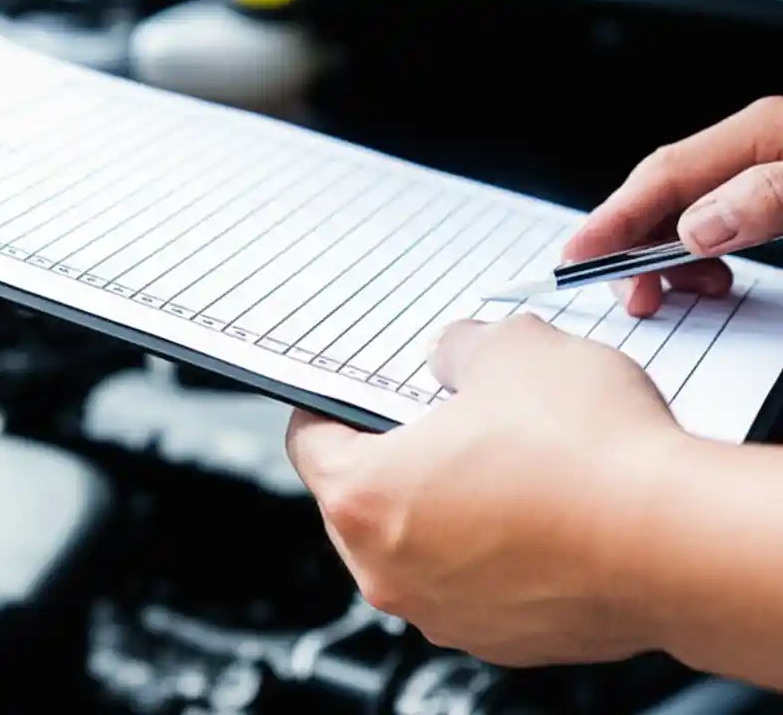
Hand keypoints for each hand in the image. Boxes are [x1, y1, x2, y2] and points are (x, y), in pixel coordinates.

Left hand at [286, 314, 691, 666]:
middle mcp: (389, 571)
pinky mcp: (501, 639)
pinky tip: (539, 514)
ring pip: (420, 546)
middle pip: (360, 500)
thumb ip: (459, 348)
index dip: (328, 403)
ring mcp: (444, 612)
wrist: (680, 542)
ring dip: (446, 506)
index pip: (308, 442)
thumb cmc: (588, 457)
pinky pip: (474, 583)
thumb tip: (453, 354)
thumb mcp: (510, 351)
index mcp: (363, 499)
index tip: (346, 393)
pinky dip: (493, 551)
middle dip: (395, 456)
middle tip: (442, 422)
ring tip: (505, 464)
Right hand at [566, 96, 782, 316]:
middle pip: (661, 196)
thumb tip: (697, 228)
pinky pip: (711, 225)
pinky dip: (695, 259)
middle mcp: (748, 149)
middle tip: (635, 297)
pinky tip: (709, 279)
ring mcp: (755, 173)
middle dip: (633, 249)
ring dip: (664, 260)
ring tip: (681, 294)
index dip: (613, 218)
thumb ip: (767, 197)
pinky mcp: (765, 199)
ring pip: (680, 215)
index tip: (577, 257)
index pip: (663, 175)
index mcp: (759, 132)